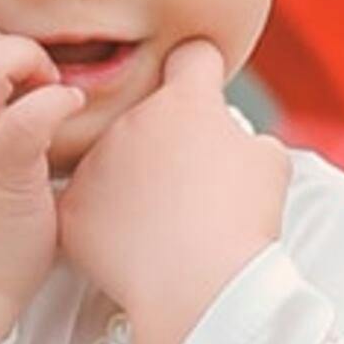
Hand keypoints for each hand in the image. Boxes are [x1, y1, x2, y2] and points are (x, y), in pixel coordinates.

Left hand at [55, 42, 286, 343]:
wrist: (200, 285)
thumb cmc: (241, 225)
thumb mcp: (271, 164)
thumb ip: (249, 138)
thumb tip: (239, 143)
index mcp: (185, 102)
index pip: (191, 58)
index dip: (202, 74)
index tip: (203, 92)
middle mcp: (133, 121)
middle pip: (147, 118)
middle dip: (165, 143)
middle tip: (188, 186)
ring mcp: (96, 163)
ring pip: (112, 162)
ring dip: (131, 182)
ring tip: (162, 223)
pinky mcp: (72, 207)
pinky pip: (86, 205)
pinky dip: (104, 223)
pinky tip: (131, 244)